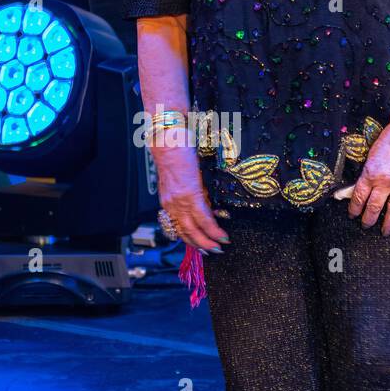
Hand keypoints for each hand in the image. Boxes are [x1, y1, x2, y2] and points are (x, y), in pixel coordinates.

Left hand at [153, 138, 229, 252]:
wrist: (169, 138)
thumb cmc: (175, 152)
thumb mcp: (183, 178)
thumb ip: (192, 192)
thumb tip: (207, 203)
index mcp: (168, 201)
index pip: (178, 227)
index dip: (191, 239)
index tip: (202, 246)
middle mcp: (171, 205)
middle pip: (185, 233)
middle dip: (200, 246)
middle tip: (214, 252)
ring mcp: (180, 201)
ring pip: (194, 230)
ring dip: (208, 242)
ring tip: (220, 246)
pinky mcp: (191, 194)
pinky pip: (203, 218)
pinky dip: (213, 230)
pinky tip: (221, 235)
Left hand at [347, 112, 389, 234]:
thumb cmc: (389, 140)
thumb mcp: (371, 156)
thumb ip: (368, 175)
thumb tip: (362, 191)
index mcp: (370, 174)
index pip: (359, 197)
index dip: (355, 208)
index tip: (353, 215)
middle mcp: (385, 182)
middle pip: (374, 207)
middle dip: (368, 219)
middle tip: (365, 226)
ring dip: (387, 223)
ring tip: (384, 231)